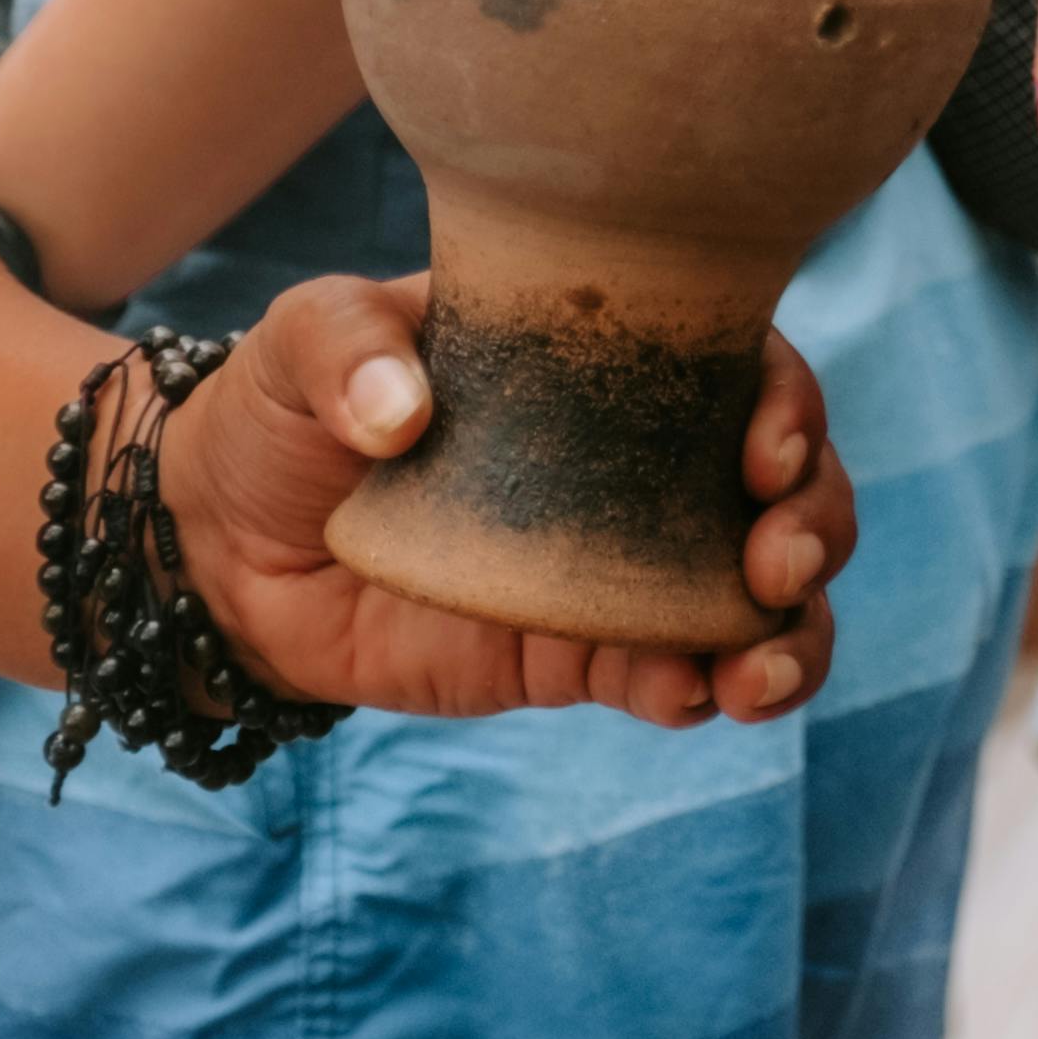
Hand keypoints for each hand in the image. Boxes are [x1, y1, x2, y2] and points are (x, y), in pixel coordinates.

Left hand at [168, 275, 848, 728]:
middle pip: (787, 486)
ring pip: (758, 597)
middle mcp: (637, 459)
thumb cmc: (277, 412)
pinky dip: (701, 691)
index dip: (787, 403)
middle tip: (776, 562)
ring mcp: (618, 564)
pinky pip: (672, 674)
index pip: (739, 364)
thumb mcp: (301, 341)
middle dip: (817, 524)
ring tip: (757, 673)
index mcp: (600, 359)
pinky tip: (688, 697)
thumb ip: (347, 350)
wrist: (220, 548)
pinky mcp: (577, 653)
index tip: (764, 451)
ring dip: (792, 634)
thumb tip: (402, 412)